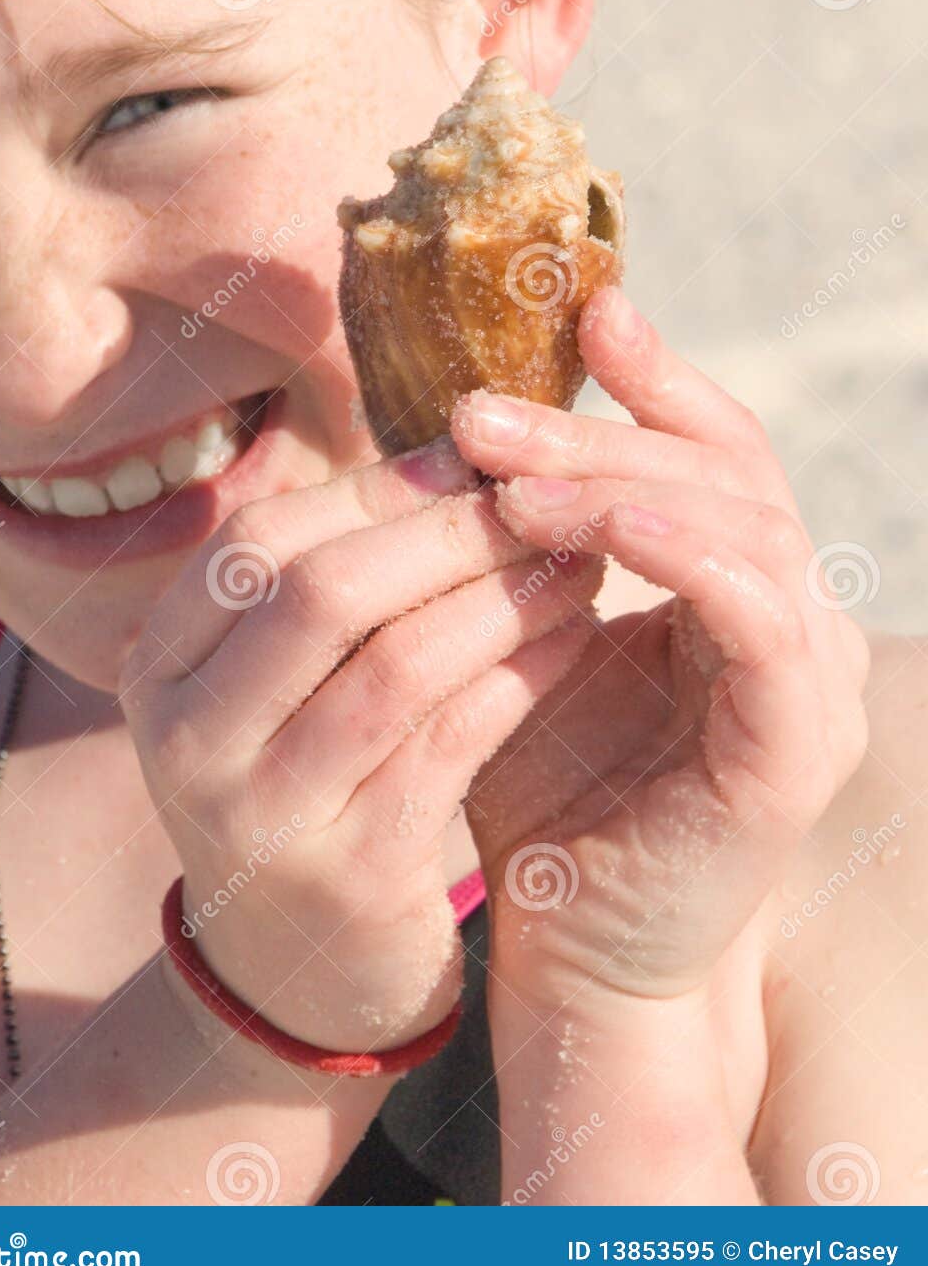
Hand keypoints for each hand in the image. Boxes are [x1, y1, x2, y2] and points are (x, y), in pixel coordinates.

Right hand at [119, 438, 601, 1051]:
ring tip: (580, 562)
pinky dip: (520, 678)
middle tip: (547, 501)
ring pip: (395, 666)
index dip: (380, 486)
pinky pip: (451, 747)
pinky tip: (575, 641)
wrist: (299, 971)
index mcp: (160, 665)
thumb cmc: (311, 782)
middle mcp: (188, 738)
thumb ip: (332, 578)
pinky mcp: (349, 877)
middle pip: (322, 590)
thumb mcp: (278, 683)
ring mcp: (261, 816)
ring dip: (503, 600)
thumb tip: (461, 443)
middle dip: (448, 533)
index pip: (262, 536)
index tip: (480, 457)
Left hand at [450, 286, 870, 1014]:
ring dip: (622, 485)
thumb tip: (458, 427)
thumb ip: (516, 549)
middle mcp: (788, 617)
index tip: (582, 314)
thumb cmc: (535, 791)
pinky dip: (687, 557)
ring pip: (743, 527)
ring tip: (509, 475)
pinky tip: (601, 527)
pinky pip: (759, 620)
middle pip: (724, 470)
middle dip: (602, 427)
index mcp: (733, 585)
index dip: (656, 379)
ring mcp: (808, 679)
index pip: (711, 451)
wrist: (570, 951)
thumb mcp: (519, 641)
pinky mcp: (795, 745)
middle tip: (482, 409)